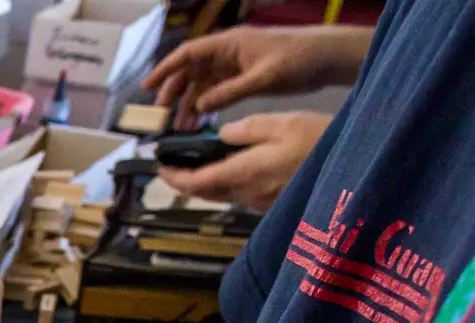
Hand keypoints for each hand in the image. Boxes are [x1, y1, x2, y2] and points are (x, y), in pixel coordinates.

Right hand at [144, 26, 361, 126]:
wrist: (327, 57)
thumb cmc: (298, 58)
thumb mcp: (262, 78)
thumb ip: (229, 93)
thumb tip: (199, 107)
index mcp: (229, 43)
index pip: (187, 54)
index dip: (165, 70)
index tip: (147, 87)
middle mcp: (228, 52)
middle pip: (191, 70)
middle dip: (174, 92)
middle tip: (162, 116)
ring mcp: (235, 64)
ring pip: (203, 83)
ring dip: (190, 103)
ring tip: (181, 127)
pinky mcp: (245, 76)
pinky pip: (217, 91)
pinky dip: (207, 106)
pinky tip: (201, 123)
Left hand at [156, 112, 330, 210]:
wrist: (354, 171)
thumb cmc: (318, 141)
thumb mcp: (280, 123)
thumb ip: (245, 130)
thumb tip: (221, 136)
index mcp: (244, 173)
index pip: (196, 182)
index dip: (174, 177)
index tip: (160, 167)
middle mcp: (248, 194)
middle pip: (207, 193)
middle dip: (186, 181)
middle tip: (173, 166)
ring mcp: (262, 203)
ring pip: (225, 195)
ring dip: (208, 183)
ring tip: (200, 164)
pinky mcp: (275, 205)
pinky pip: (243, 196)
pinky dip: (230, 184)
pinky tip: (234, 169)